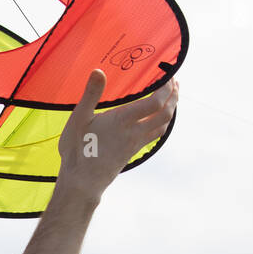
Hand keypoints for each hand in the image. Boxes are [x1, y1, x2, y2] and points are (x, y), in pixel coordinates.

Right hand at [54, 70, 177, 207]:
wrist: (82, 182)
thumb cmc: (77, 150)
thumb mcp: (78, 120)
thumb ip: (90, 94)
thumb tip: (98, 70)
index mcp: (122, 121)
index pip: (155, 103)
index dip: (166, 88)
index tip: (168, 74)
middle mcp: (134, 132)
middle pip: (166, 113)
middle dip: (174, 96)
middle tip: (175, 80)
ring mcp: (136, 142)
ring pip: (164, 124)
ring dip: (172, 108)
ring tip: (173, 95)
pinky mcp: (133, 150)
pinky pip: (156, 133)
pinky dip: (164, 121)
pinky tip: (160, 118)